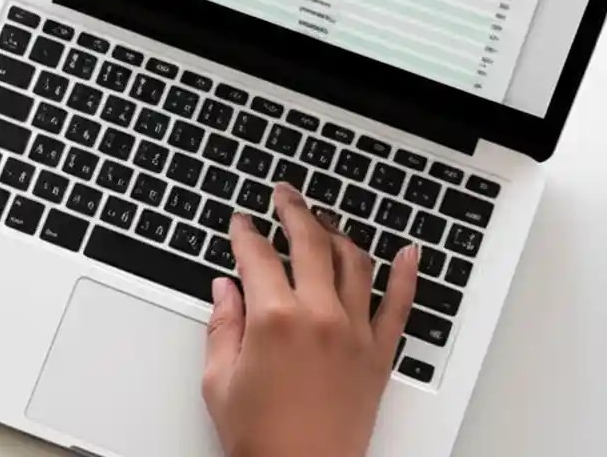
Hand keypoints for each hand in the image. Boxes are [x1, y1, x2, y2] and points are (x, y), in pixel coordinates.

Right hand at [202, 184, 418, 456]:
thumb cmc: (261, 438)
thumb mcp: (219, 380)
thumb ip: (222, 326)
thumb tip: (225, 290)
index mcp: (274, 319)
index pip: (257, 256)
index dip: (245, 233)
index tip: (242, 222)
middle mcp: (320, 317)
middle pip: (309, 242)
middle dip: (293, 210)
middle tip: (284, 195)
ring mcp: (355, 333)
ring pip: (354, 262)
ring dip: (338, 232)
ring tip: (325, 219)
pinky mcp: (378, 355)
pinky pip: (401, 306)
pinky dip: (407, 275)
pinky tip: (408, 252)